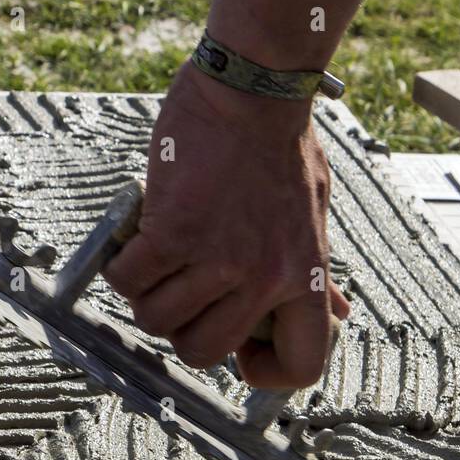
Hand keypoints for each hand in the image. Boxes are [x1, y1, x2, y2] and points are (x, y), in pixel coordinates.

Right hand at [105, 61, 349, 388]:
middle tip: (180, 293)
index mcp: (306, 279)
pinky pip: (129, 280)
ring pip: (159, 320)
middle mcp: (266, 279)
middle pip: (204, 351)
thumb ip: (316, 271)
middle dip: (182, 329)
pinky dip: (120, 267)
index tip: (243, 348)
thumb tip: (339, 312)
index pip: (301, 367)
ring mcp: (220, 258)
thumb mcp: (314, 216)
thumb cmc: (282, 147)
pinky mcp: (175, 231)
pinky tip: (131, 244)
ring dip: (146, 297)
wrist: (254, 87)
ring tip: (154, 263)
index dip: (265, 372)